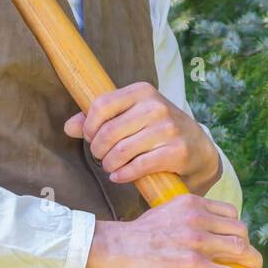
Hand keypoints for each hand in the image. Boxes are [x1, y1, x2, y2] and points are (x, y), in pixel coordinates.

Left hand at [63, 81, 221, 193]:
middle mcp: (156, 107)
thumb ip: (99, 119)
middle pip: (109, 132)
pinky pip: (138, 167)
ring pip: (121, 151)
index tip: (91, 138)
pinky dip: (122, 175)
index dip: (89, 126)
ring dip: (109, 164)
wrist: (198, 148)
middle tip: (101, 156)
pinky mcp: (176, 152)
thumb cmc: (157, 130)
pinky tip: (119, 176)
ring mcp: (168, 129)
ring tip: (110, 167)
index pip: (101, 104)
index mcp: (142, 91)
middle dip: (98, 150)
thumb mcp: (131, 116)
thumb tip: (69, 127)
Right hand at [84, 193, 263, 267]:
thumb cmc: (134, 236)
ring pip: (241, 251)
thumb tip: (198, 236)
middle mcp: (198, 218)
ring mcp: (198, 241)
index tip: (236, 242)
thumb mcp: (164, 213)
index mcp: (191, 203)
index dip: (238, 230)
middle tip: (246, 261)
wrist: (114, 249)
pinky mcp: (195, 265)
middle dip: (247, 248)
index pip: (230, 213)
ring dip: (252, 266)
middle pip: (240, 231)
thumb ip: (184, 219)